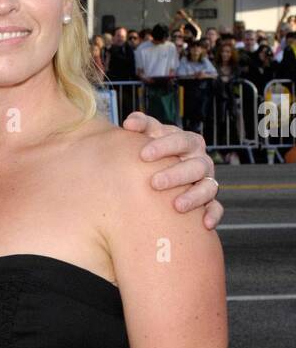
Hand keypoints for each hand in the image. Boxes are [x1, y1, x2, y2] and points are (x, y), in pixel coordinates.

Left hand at [121, 112, 222, 228]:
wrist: (159, 176)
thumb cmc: (152, 154)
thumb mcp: (148, 137)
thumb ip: (141, 126)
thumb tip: (130, 123)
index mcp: (187, 143)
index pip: (181, 140)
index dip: (164, 146)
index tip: (143, 155)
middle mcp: (200, 161)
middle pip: (196, 165)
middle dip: (176, 174)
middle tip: (154, 183)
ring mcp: (206, 181)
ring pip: (208, 187)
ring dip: (194, 196)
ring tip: (176, 206)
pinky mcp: (209, 202)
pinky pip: (217, 208)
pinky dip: (213, 214)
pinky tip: (205, 224)